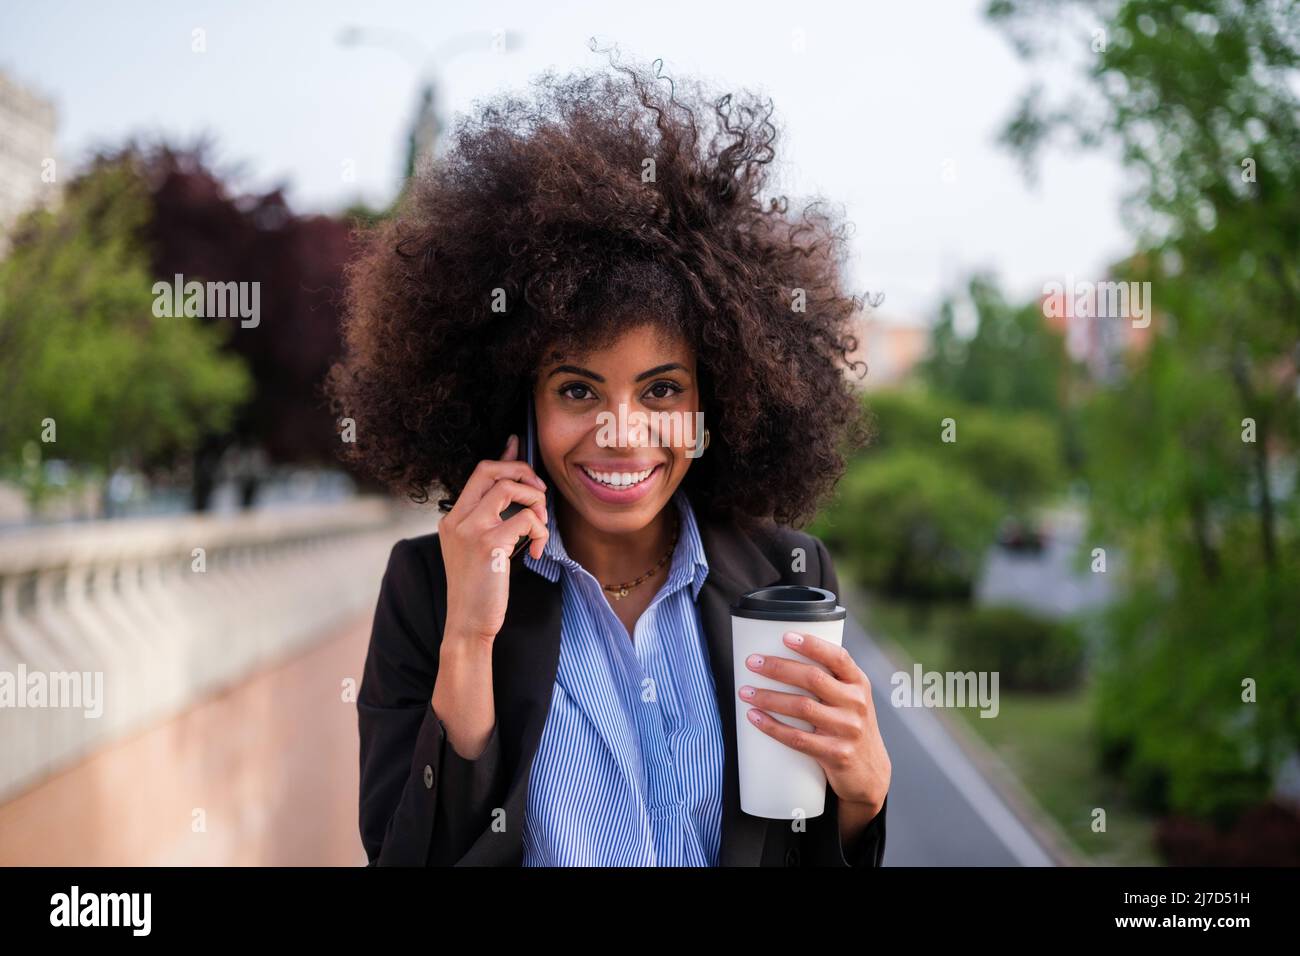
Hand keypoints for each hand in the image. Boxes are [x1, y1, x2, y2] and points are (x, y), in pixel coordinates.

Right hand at [438, 433, 549, 645]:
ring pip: (509, 488)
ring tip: (540, 524)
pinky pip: (526, 519)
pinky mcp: (488, 544)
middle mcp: (457, 519)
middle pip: (489, 469)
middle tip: (539, 491)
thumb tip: (514, 489)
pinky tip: (536, 552)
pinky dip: (540, 531)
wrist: (467, 624)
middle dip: (522, 471)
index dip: (504, 458)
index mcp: (453, 518)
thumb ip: (491, 519)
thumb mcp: (478, 549)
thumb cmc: (478, 589)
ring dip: (535, 500)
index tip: (518, 446)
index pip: (479, 472)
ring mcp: (470, 530)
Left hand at [738, 631, 890, 822]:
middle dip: (778, 668)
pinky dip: (772, 727)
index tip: (785, 636)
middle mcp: (856, 703)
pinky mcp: (836, 754)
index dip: (812, 645)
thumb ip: (829, 679)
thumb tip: (782, 655)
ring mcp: (848, 730)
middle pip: (813, 679)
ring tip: (745, 691)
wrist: (870, 772)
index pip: (838, 657)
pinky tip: (755, 717)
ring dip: (769, 697)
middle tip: (752, 663)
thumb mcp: (851, 699)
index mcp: (859, 683)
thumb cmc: (849, 726)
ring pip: (802, 707)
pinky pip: (797, 739)